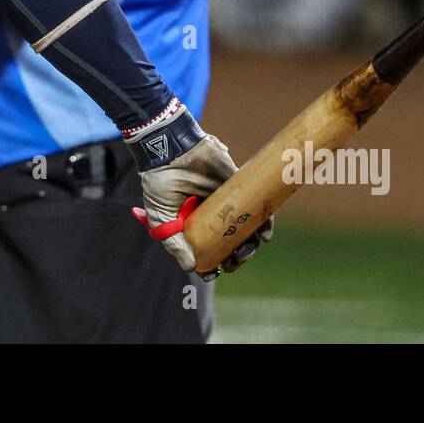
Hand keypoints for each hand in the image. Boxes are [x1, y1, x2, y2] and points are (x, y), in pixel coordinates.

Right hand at [124, 101, 273, 276]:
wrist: (172, 149)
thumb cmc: (160, 182)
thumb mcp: (160, 217)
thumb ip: (173, 243)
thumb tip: (191, 267)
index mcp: (192, 225)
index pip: (205, 250)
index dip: (211, 264)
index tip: (213, 272)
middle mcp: (211, 216)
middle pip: (228, 244)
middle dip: (234, 258)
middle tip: (233, 261)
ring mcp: (226, 202)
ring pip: (244, 229)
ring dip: (250, 245)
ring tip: (246, 250)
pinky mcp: (238, 186)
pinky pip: (257, 207)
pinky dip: (264, 222)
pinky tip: (263, 235)